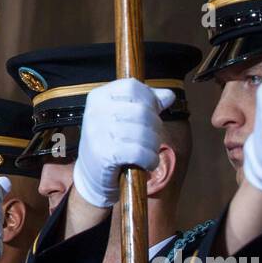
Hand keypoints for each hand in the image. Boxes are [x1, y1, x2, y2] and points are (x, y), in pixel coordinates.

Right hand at [72, 78, 175, 207]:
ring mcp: (98, 133)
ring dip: (153, 147)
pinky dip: (149, 160)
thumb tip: (169, 95)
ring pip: (144, 133)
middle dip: (155, 127)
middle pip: (142, 111)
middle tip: (151, 139)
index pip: (132, 86)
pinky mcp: (104, 155)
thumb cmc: (111, 143)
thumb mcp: (123, 118)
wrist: (92, 176)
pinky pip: (139, 153)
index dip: (150, 99)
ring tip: (148, 152)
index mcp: (98, 97)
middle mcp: (95, 112)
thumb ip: (146, 104)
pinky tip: (146, 163)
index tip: (153, 113)